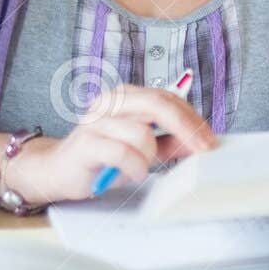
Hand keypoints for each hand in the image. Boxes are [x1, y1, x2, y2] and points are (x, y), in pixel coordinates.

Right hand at [11, 85, 217, 202]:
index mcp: (126, 96)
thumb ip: (170, 142)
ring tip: (140, 168)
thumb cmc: (102, 157)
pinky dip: (133, 167)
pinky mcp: (85, 143)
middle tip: (203, 150)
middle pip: (158, 104)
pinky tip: (130, 173)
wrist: (58, 171)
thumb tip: (199, 142)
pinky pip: (121, 153)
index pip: (168, 97)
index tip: (210, 140)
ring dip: (149, 157)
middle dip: (186, 128)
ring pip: (141, 133)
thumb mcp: (144, 149)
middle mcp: (111, 102)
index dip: (192, 118)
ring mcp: (95, 120)